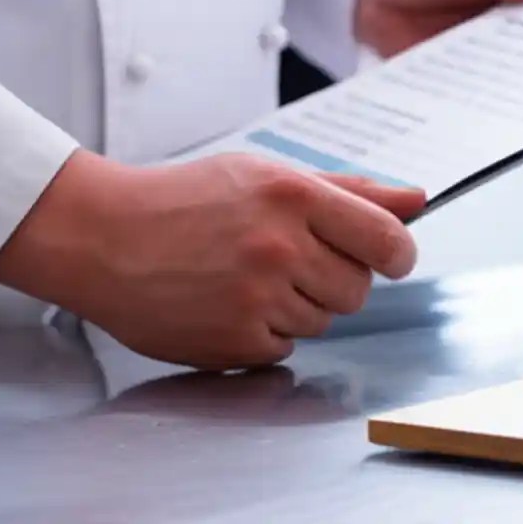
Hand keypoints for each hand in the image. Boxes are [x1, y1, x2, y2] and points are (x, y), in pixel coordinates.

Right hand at [0, 151, 423, 369]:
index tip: (393, 258)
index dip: (399, 253)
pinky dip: (269, 331)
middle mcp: (280, 247)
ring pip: (325, 319)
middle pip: (359, 288)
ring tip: (249, 276)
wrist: (104, 237)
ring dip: (301, 304)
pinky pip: (288, 347)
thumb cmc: (188, 200)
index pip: (387, 239)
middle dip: (337, 277)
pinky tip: (232, 303)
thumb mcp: (270, 175)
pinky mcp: (235, 340)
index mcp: (294, 197)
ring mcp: (257, 298)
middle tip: (289, 258)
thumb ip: (351, 192)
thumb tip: (418, 199)